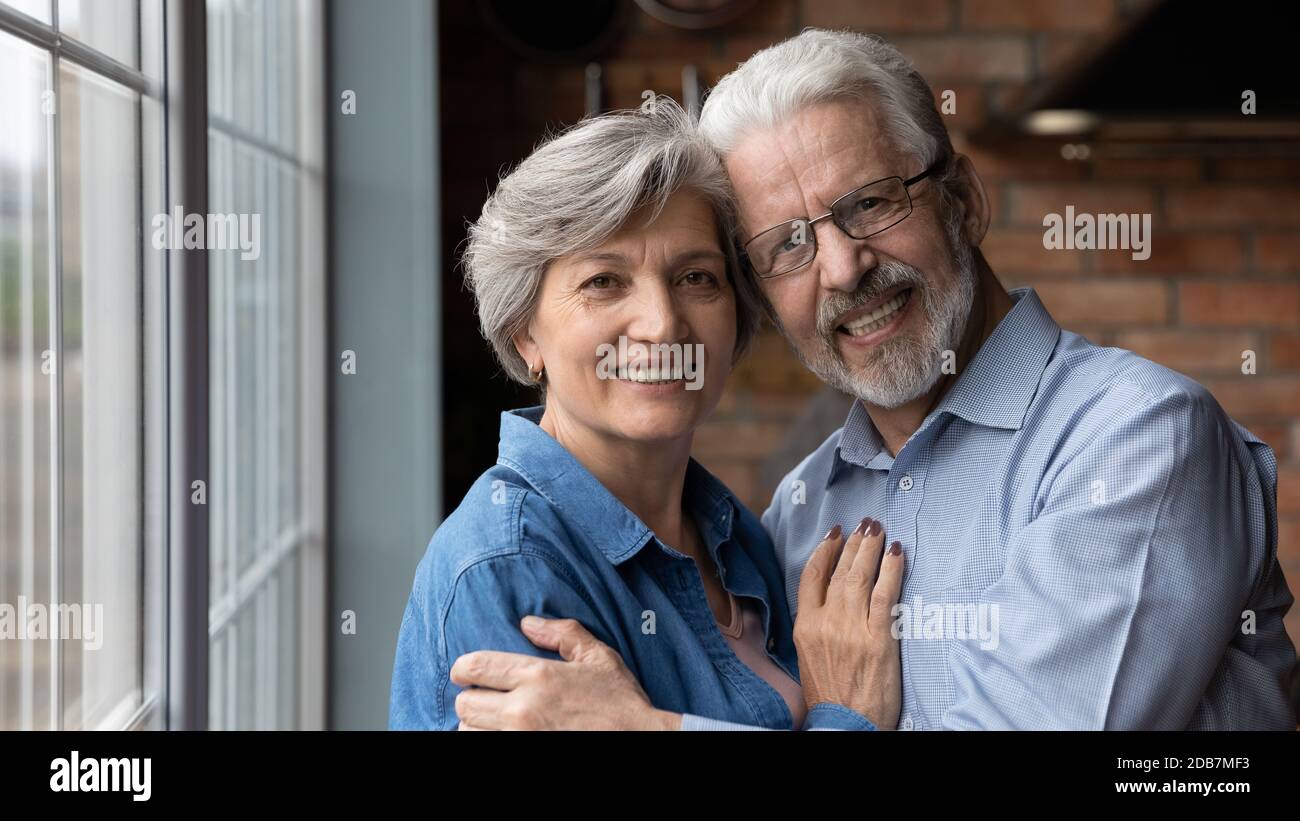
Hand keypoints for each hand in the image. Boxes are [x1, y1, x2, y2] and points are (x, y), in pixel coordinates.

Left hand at [449, 616, 681, 729]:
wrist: (639, 741)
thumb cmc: (620, 702)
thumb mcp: (598, 657)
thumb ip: (562, 634)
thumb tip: (527, 623)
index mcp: (538, 676)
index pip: (475, 667)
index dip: (463, 669)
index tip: (466, 672)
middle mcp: (523, 710)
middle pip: (465, 704)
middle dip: (471, 699)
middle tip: (485, 699)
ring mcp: (521, 739)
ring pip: (469, 733)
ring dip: (477, 726)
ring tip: (492, 722)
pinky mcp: (523, 756)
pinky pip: (484, 748)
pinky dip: (487, 740)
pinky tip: (501, 735)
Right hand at [793, 518, 904, 729]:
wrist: (845, 726)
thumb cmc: (831, 699)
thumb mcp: (810, 658)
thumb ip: (817, 628)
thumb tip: (830, 603)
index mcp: (805, 627)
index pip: (811, 577)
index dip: (824, 551)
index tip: (834, 534)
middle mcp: (825, 622)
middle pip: (839, 571)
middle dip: (854, 543)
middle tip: (866, 523)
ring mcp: (851, 628)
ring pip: (860, 576)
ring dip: (871, 548)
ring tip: (879, 530)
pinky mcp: (878, 638)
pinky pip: (886, 593)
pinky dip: (892, 569)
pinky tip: (897, 553)